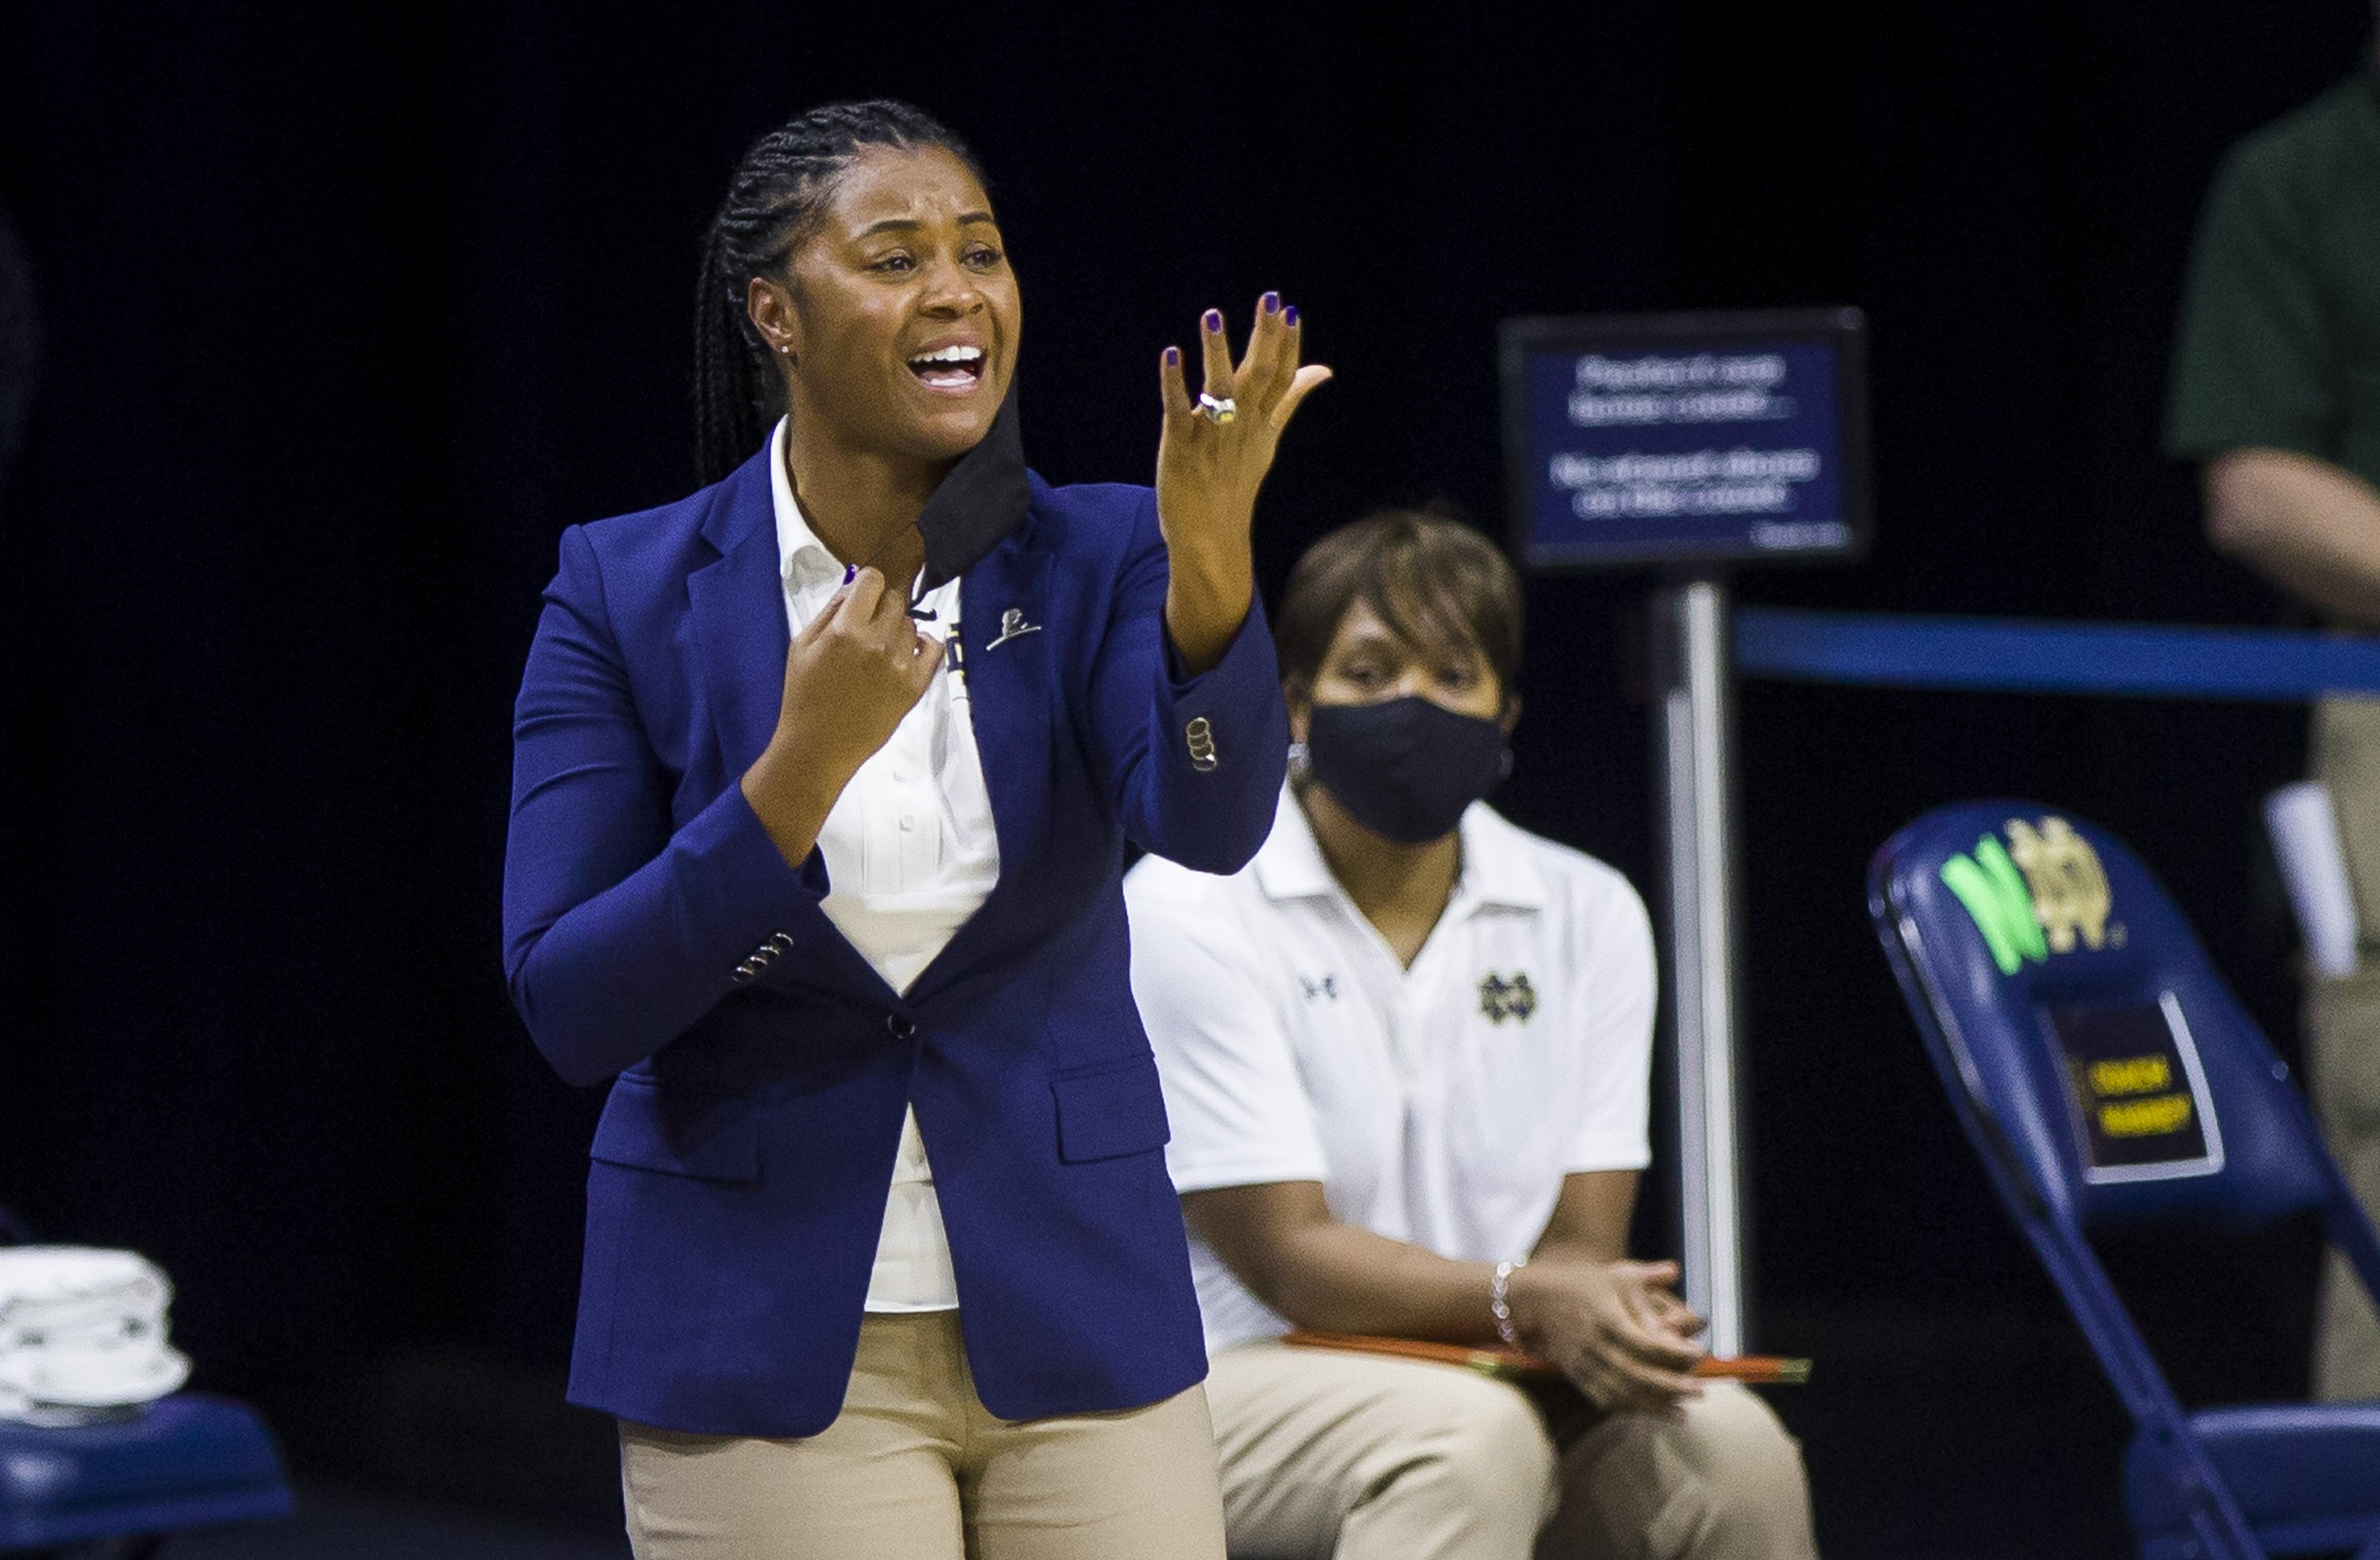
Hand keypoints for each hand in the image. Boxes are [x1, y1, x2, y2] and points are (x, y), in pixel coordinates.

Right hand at [740, 567, 943, 866]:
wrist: (818, 748)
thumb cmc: (803, 696)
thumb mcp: (802, 645)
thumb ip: (829, 610)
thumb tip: (854, 587)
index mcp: (846, 629)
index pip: (872, 579)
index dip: (866, 584)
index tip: (861, 597)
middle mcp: (877, 642)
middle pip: (894, 599)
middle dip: (879, 607)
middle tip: (866, 627)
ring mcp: (900, 664)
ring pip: (910, 623)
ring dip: (896, 628)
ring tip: (877, 650)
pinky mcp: (915, 685)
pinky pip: (933, 648)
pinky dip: (923, 643)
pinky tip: (907, 650)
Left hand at [1155, 294, 1331, 670]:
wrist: (1210, 536)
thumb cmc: (1236, 483)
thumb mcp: (1268, 439)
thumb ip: (1291, 399)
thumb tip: (1323, 369)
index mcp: (1263, 423)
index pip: (1282, 379)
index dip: (1287, 345)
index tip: (1291, 310)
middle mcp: (1242, 427)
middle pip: (1258, 376)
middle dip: (1264, 337)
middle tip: (1269, 298)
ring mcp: (1212, 436)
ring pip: (1218, 388)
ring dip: (1216, 351)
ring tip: (1213, 315)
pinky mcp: (1181, 446)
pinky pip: (1178, 409)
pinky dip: (1174, 382)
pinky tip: (1171, 354)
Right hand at [1507, 1256, 1706, 1412]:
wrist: (1536, 1301)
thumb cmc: (1581, 1284)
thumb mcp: (1613, 1273)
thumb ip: (1645, 1275)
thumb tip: (1674, 1271)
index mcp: (1606, 1317)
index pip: (1644, 1341)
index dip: (1673, 1350)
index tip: (1699, 1351)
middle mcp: (1595, 1345)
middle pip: (1637, 1373)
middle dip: (1671, 1385)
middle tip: (1701, 1390)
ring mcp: (1586, 1364)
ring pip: (1623, 1392)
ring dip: (1656, 1405)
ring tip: (1687, 1409)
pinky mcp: (1580, 1377)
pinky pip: (1609, 1400)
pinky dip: (1636, 1410)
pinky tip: (1661, 1413)